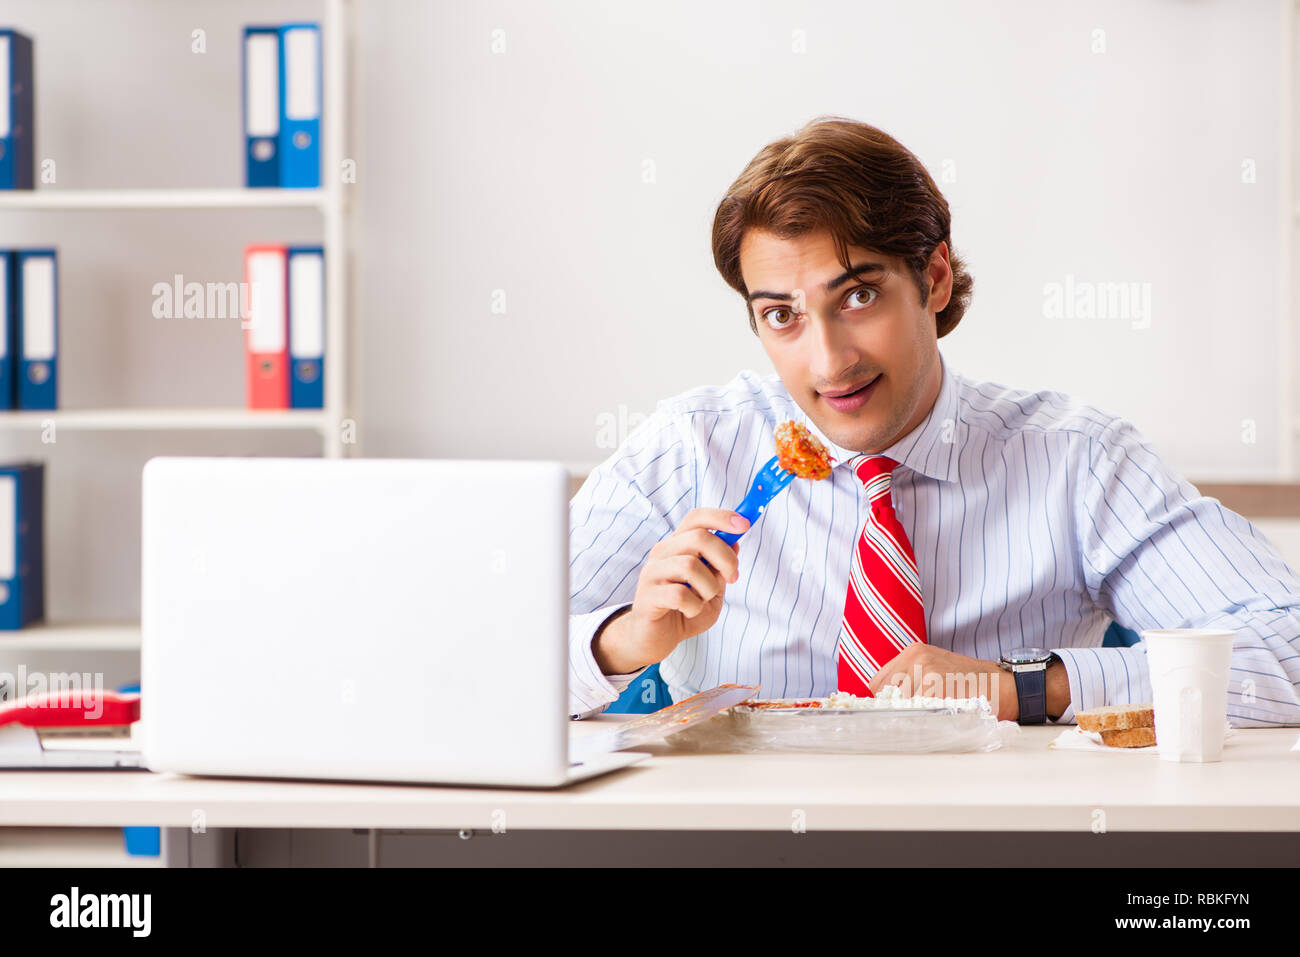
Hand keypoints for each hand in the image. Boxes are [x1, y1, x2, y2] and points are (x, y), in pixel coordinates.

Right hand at [592, 508, 747, 674]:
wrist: (654, 639)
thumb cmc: (684, 611)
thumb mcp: (712, 589)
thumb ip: (721, 569)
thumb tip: (735, 543)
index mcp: (677, 546)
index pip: (697, 518)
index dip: (721, 517)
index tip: (744, 525)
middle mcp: (662, 553)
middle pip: (699, 537)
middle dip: (725, 558)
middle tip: (732, 578)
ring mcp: (652, 573)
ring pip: (690, 565)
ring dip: (708, 587)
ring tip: (703, 600)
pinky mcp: (648, 595)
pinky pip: (679, 594)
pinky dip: (694, 606)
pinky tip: (690, 611)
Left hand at [867, 643, 1018, 720]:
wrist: (1004, 685)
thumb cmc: (971, 682)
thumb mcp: (937, 668)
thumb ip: (912, 679)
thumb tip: (887, 703)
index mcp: (914, 652)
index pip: (878, 682)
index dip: (886, 699)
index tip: (896, 709)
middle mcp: (916, 658)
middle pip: (885, 694)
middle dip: (897, 708)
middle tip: (918, 714)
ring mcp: (925, 671)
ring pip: (900, 705)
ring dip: (911, 716)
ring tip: (934, 714)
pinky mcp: (936, 687)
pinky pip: (917, 713)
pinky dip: (924, 721)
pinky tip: (940, 717)